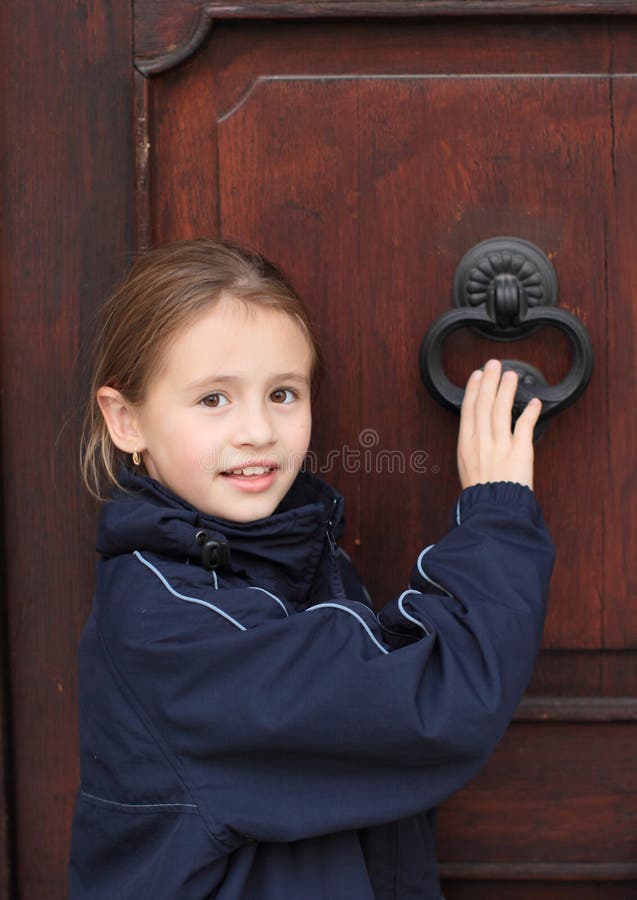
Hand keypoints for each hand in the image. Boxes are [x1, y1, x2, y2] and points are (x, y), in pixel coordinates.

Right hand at [457, 358, 541, 489]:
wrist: (492, 510)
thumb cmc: (480, 495)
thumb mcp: (467, 469)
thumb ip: (474, 449)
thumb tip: (480, 434)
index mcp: (466, 445)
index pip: (468, 409)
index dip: (473, 389)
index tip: (477, 375)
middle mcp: (481, 441)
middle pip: (484, 403)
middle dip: (489, 381)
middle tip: (494, 364)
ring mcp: (499, 445)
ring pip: (501, 409)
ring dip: (507, 389)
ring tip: (512, 375)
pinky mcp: (519, 451)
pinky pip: (524, 426)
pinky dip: (530, 412)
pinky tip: (535, 402)